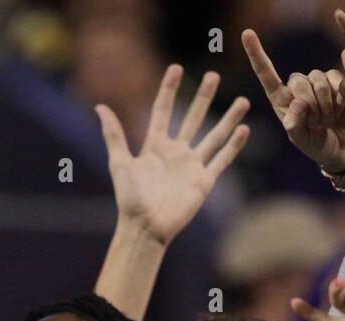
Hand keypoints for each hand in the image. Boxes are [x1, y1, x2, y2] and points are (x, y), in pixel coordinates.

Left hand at [97, 64, 249, 246]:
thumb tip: (100, 107)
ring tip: (242, 100)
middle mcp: (175, 152)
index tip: (176, 68)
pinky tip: (244, 129)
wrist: (145, 227)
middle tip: (213, 75)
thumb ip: (114, 134)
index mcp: (154, 145)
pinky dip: (233, 145)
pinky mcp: (204, 181)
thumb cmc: (129, 199)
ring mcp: (192, 165)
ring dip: (228, 118)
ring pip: (214, 135)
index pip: (163, 110)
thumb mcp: (119, 163)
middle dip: (203, 97)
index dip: (169, 89)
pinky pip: (222, 159)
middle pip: (193, 117)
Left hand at [241, 29, 344, 172]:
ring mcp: (316, 82)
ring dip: (325, 105)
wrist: (342, 146)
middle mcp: (296, 87)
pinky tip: (340, 110)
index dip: (256, 54)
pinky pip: (336, 79)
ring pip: (318, 79)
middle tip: (316, 123)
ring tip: (327, 120)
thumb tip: (298, 102)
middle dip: (310, 104)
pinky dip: (339, 98)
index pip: (265, 74)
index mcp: (280, 99)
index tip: (247, 33)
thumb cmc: (316, 144)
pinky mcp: (336, 80)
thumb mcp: (300, 140)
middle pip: (298, 80)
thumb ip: (294, 124)